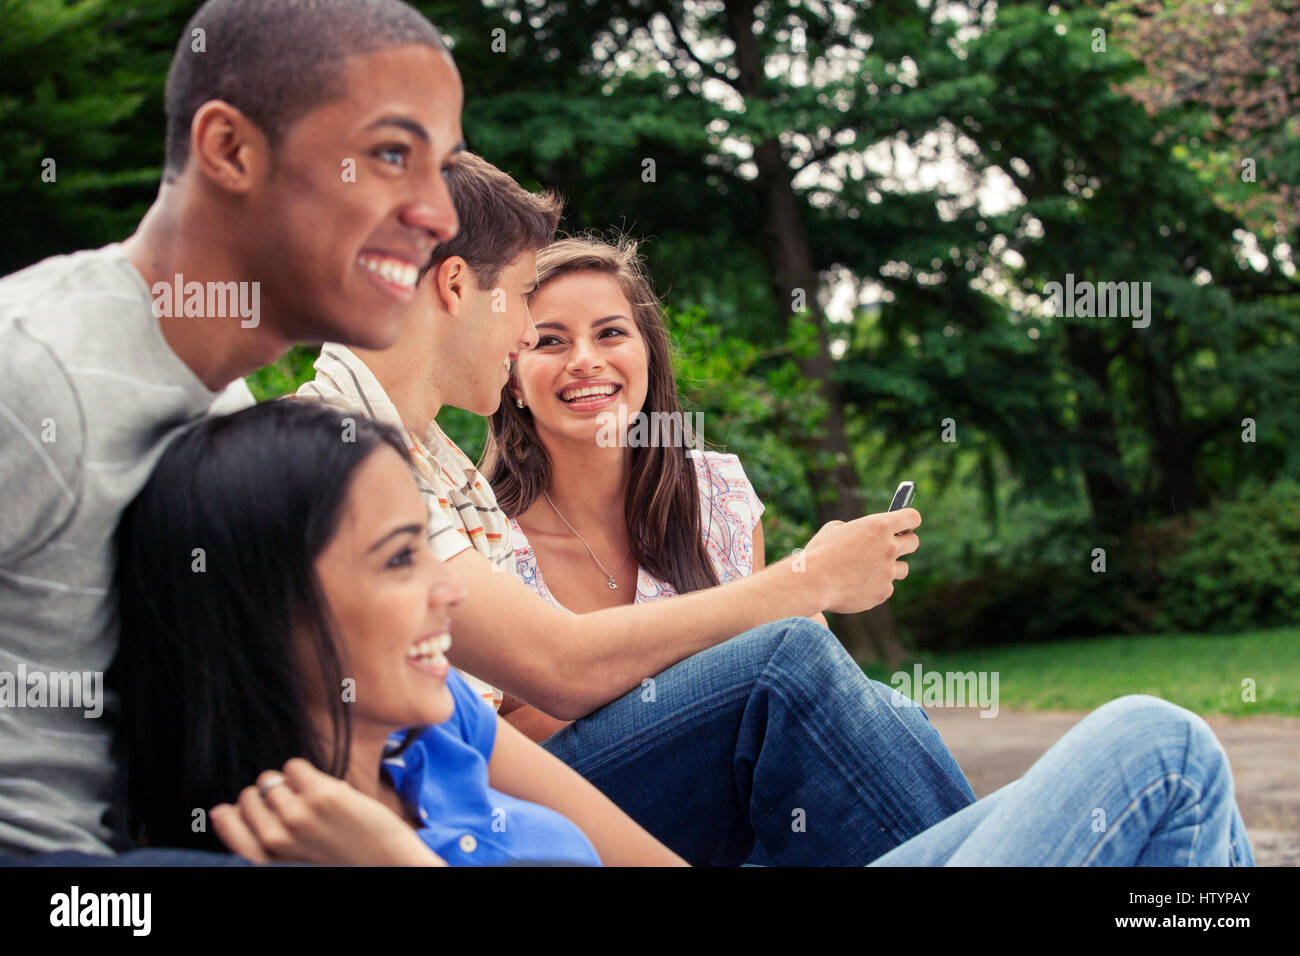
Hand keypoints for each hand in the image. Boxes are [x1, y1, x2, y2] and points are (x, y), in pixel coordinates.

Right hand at [210, 758, 444, 865]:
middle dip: (268, 795)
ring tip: (312, 800)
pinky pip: (294, 766)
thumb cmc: (340, 860)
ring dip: (290, 783)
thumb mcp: (293, 860)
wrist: (387, 863)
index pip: (226, 820)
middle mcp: (276, 838)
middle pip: (250, 794)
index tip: (252, 812)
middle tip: (295, 807)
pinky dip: (305, 772)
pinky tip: (323, 789)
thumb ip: (268, 840)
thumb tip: (228, 808)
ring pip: (272, 779)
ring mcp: (297, 815)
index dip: (236, 810)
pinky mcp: (322, 795)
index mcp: (265, 858)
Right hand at [800, 508, 919, 613]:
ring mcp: (888, 571)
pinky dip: (875, 587)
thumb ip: (855, 530)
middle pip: (913, 542)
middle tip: (893, 546)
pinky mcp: (884, 592)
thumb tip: (862, 536)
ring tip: (871, 570)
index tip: (906, 524)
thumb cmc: (819, 553)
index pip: (912, 517)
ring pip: (902, 569)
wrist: (813, 582)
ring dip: (891, 568)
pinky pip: (885, 587)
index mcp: (878, 526)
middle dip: (905, 543)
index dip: (909, 520)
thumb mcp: (834, 530)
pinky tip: (857, 586)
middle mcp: (889, 547)